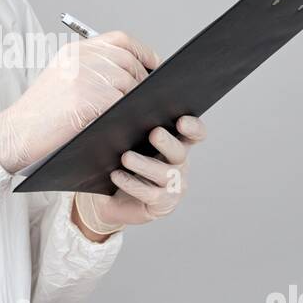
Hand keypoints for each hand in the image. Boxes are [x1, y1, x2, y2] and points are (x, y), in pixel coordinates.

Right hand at [0, 31, 159, 173]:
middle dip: (143, 80)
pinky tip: (124, 122)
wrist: (15, 133)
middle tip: (148, 98)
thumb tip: (133, 73)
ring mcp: (83, 76)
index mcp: (75, 51)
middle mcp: (79, 58)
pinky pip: (120, 102)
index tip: (154, 66)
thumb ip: (93, 70)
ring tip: (134, 113)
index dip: (142, 52)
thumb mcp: (62, 79)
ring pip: (128, 83)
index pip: (120, 40)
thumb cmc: (39, 114)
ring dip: (135, 100)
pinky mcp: (85, 98)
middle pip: (129, 61)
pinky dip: (126, 113)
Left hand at [73, 116, 205, 239]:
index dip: (193, 127)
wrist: (108, 197)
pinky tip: (116, 175)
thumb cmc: (116, 160)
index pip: (194, 133)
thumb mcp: (120, 136)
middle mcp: (178, 164)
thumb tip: (116, 97)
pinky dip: (132, 184)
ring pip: (164, 174)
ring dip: (144, 164)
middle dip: (167, 142)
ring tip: (126, 157)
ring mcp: (172, 186)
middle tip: (155, 133)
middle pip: (179, 151)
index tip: (182, 121)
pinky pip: (150, 194)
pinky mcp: (161, 205)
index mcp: (174, 142)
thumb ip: (120, 117)